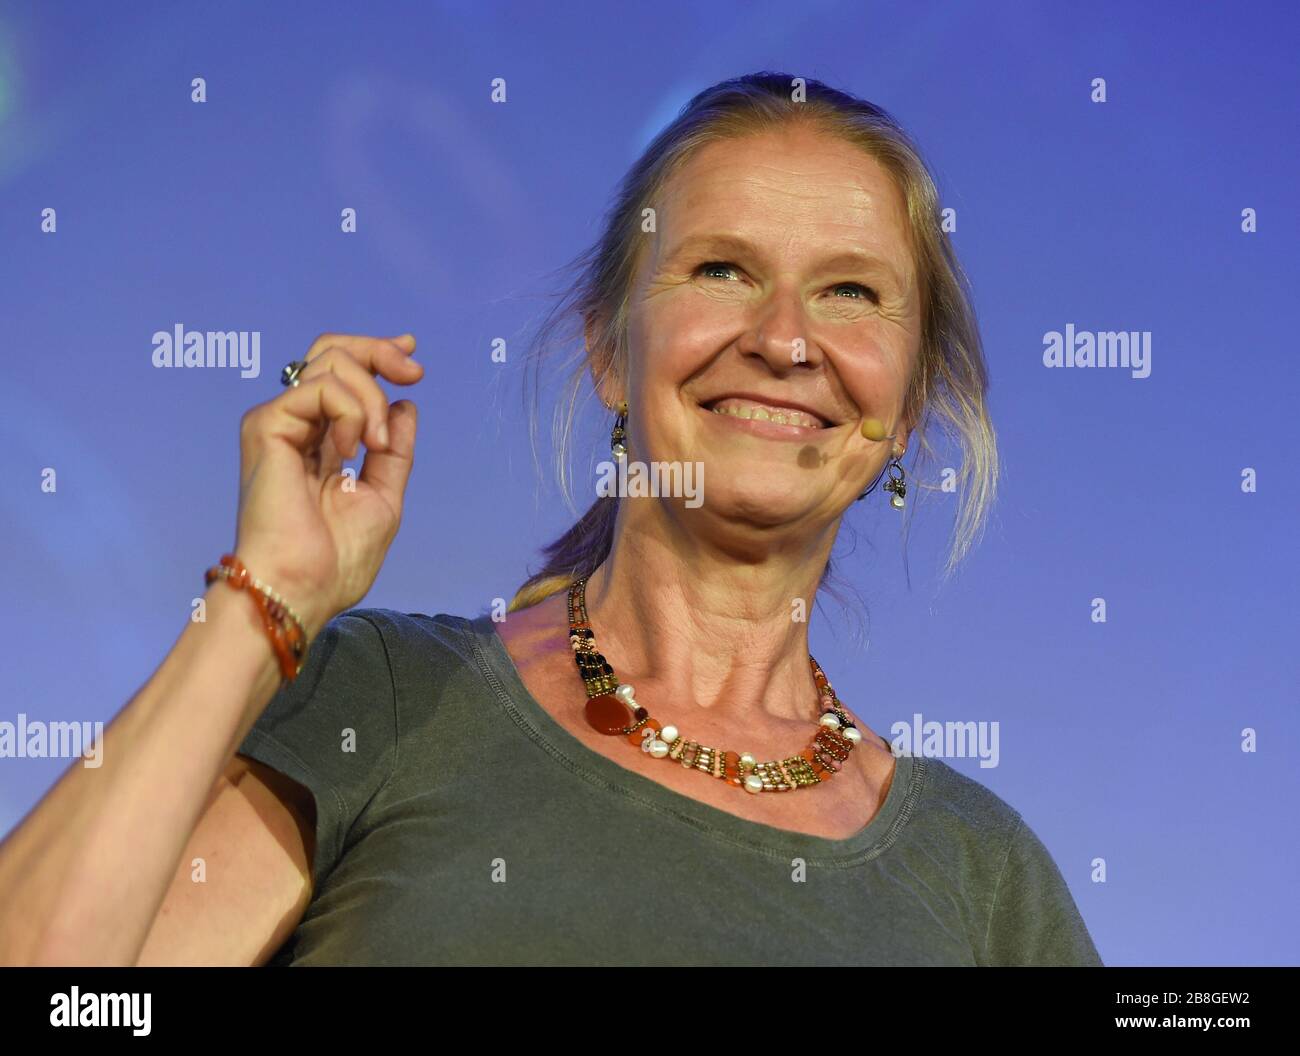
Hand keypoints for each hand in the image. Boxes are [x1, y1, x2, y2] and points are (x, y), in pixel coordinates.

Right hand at [231, 332, 423, 639]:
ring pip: (331, 364)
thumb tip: (404, 406)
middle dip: (379, 351)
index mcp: (319, 443)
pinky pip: (320, 387)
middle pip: (331, 353)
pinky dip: (352, 411)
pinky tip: (353, 449)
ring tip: (373, 447)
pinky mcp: (266, 425)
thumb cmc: (336, 559)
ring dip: (371, 398)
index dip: (376, 354)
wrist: (303, 587)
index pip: (341, 376)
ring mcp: (278, 423)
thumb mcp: (383, 496)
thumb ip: (392, 451)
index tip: (412, 355)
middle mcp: (296, 427)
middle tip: (413, 372)